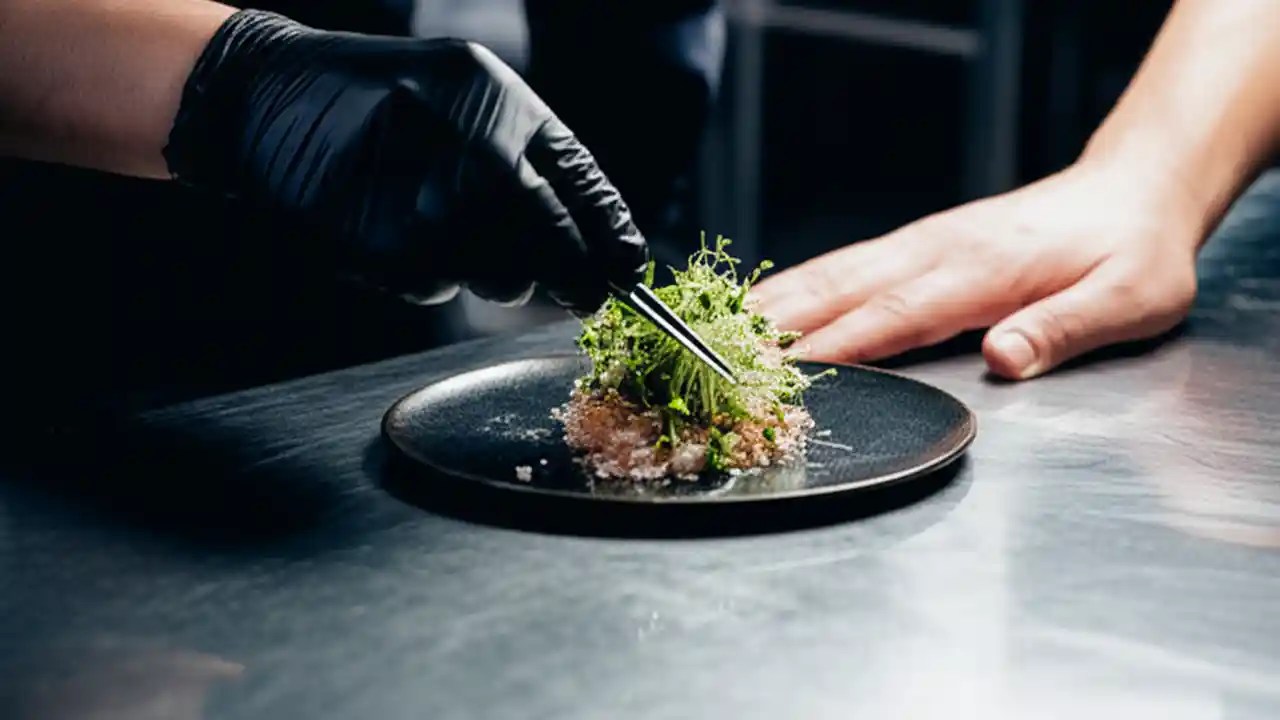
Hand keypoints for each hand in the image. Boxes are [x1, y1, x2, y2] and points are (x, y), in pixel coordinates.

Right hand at [163, 9, 645, 312]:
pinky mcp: (391, 257)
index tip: (628, 271)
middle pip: (556, 250)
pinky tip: (401, 227)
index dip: (613, 239)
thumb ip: (534, 149)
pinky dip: (433, 269)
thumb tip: (598, 230)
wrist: (268, 99)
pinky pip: (441, 286)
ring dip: (493, 268)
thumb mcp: (470, 87)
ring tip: (445, 220)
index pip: (586, 191)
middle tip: (583, 290)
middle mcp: (478, 164)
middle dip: (574, 278)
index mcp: (505, 110)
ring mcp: (435, 215)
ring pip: (503, 280)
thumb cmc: (377, 88)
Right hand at [752, 162, 1204, 378]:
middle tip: (724, 357)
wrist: (1132, 193)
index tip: (785, 372)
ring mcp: (921, 245)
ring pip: (832, 274)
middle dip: (779, 326)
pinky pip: (844, 267)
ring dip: (776, 304)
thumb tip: (1003, 358)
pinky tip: (771, 305)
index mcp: (981, 271)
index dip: (837, 345)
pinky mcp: (917, 246)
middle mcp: (937, 252)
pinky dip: (798, 287)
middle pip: (842, 289)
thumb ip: (1063, 330)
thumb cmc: (1131, 253)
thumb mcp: (1128, 300)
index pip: (894, 313)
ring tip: (723, 332)